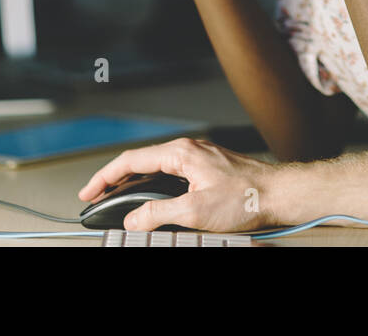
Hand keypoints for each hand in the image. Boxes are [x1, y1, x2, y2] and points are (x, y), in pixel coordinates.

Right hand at [78, 137, 278, 232]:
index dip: (104, 177)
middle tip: (96, 198)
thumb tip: (133, 218)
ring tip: (117, 200)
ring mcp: (199, 157)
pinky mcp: (207, 167)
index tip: (88, 193)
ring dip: (134, 183)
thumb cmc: (246, 197)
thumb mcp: (195, 211)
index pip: (131, 161)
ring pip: (155, 167)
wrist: (279, 193)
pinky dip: (153, 184)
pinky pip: (171, 172)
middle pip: (140, 162)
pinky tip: (151, 198)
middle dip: (115, 180)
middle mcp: (188, 149)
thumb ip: (159, 213)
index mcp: (181, 153)